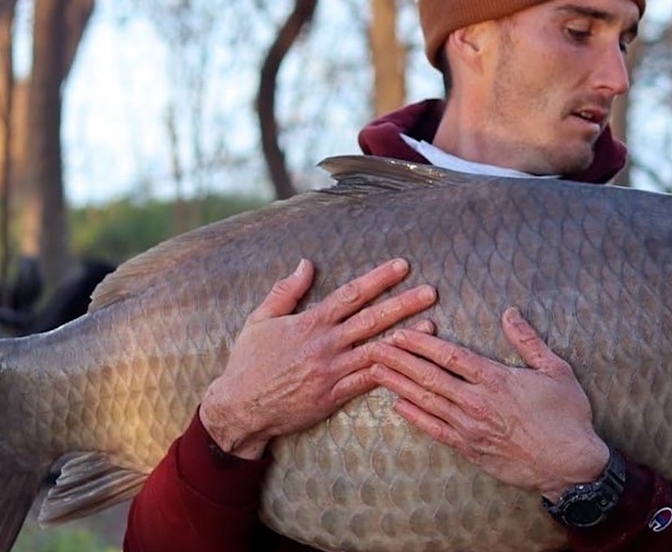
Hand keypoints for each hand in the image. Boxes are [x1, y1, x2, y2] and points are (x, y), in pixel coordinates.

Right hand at [199, 258, 436, 458]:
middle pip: (371, 319)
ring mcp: (331, 371)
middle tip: (431, 291)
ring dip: (405, 338)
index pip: (351, 294)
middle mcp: (325, 345)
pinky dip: (390, 372)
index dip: (378, 279)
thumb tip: (305, 264)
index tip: (402, 266)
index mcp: (309, 323)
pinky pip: (367, 382)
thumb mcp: (259, 319)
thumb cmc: (248, 362)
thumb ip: (285, 291)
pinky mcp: (333, 396)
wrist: (239, 407)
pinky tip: (409, 364)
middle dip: (403, 303)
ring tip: (432, 327)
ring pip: (375, 350)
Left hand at [368, 307, 608, 500]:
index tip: (400, 332)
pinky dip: (414, 417)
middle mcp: (477, 402)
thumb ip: (529, 341)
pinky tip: (397, 406)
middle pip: (429, 376)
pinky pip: (435, 430)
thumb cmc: (567, 417)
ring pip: (426, 401)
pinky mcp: (470, 449)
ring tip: (375, 370)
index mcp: (497, 379)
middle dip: (399, 359)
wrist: (570, 466)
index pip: (451, 356)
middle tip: (373, 346)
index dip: (422, 343)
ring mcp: (471, 428)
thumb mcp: (556, 370)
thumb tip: (511, 313)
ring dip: (398, 384)